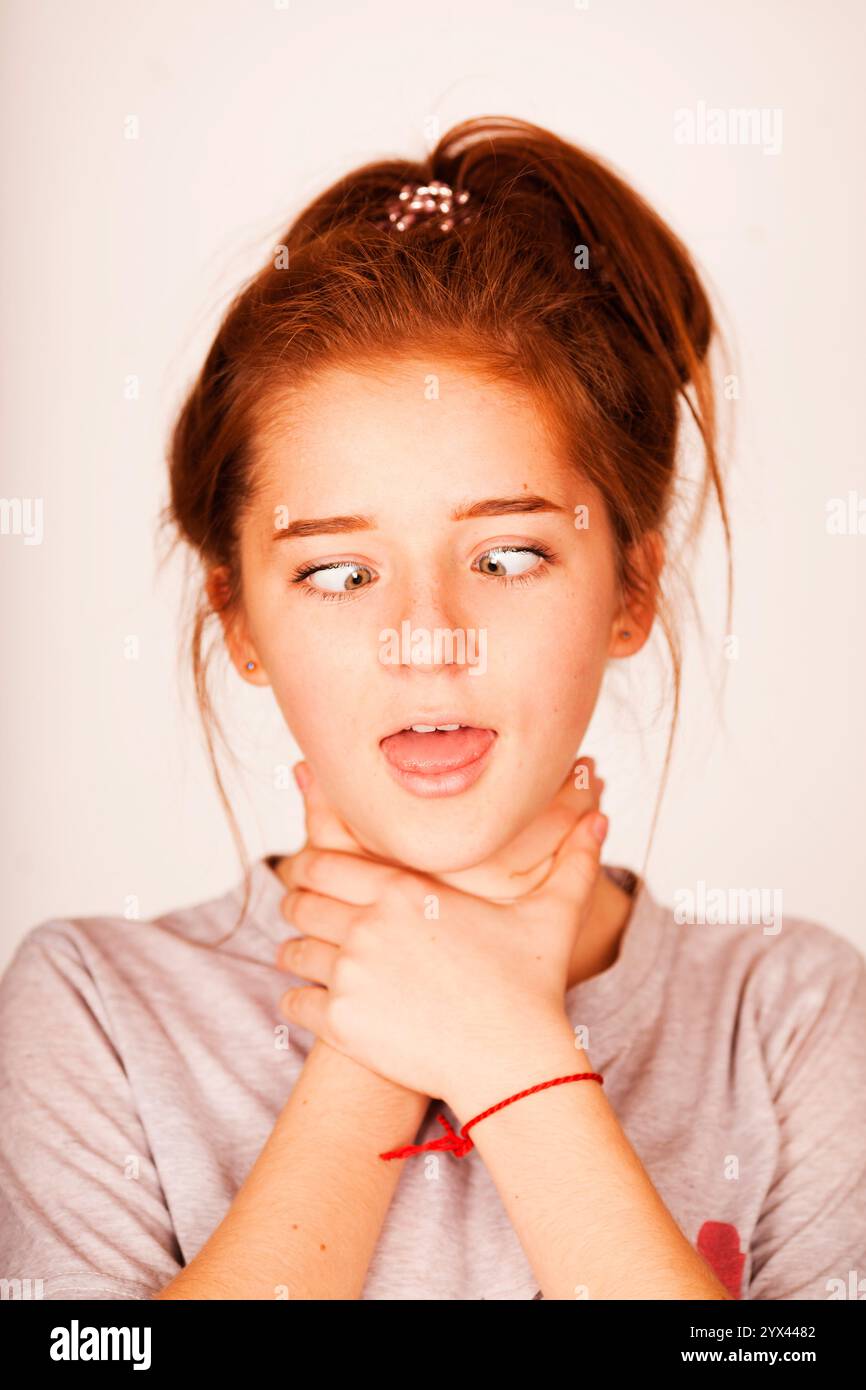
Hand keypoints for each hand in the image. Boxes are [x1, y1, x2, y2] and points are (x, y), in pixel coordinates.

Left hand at [275, 766, 607, 1107]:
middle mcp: (368, 926)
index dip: (308, 867)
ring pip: (292, 952)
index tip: (310, 875)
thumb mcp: (551, 915)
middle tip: (303, 915)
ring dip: (297, 954)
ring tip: (307, 959)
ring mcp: (351, 976)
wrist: (515, 1063)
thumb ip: (571, 860)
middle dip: (297, 906)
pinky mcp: (343, 1024)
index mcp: (403, 890)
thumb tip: (602, 819)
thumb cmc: (531, 986)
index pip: (323, 863)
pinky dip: (296, 1002)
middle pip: (299, 902)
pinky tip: (310, 1002)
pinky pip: (294, 1004)